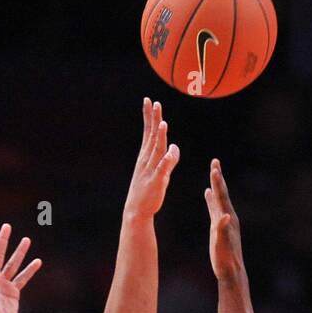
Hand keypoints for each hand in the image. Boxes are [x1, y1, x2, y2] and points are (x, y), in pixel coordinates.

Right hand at [124, 98, 179, 219]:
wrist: (137, 211)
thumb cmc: (148, 191)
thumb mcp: (160, 173)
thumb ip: (168, 159)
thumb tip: (175, 147)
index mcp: (146, 156)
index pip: (148, 133)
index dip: (149, 117)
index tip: (149, 101)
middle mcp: (147, 160)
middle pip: (151, 137)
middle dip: (153, 120)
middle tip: (155, 103)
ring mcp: (151, 171)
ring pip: (156, 151)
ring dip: (159, 138)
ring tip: (163, 123)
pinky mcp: (156, 182)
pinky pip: (162, 170)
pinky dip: (166, 161)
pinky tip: (170, 152)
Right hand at [205, 158, 243, 280]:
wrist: (231, 271)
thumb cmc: (226, 259)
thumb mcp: (223, 245)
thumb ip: (223, 230)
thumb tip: (224, 216)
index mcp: (228, 219)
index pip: (221, 197)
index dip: (217, 182)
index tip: (214, 167)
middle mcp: (227, 217)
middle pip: (221, 193)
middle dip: (217, 178)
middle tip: (215, 162)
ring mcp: (223, 221)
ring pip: (218, 199)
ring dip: (214, 186)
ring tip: (212, 173)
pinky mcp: (219, 227)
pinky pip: (214, 208)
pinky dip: (210, 199)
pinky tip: (207, 194)